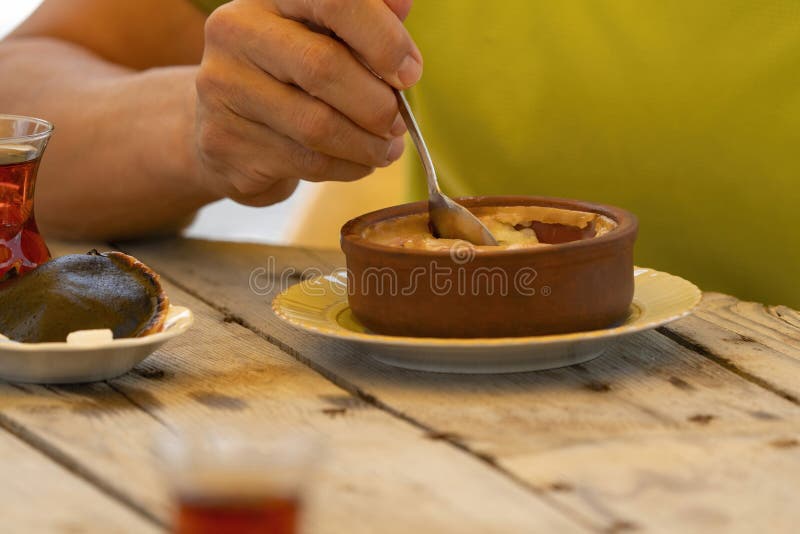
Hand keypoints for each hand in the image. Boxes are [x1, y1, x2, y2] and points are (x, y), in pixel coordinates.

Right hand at [193, 0, 420, 205]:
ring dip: (367, 144)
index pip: (334, 1)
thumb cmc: (290, 73)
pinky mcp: (226, 143)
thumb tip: (402, 5)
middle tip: (398, 123)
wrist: (226, 126)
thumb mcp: (323, 35)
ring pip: (316, 125)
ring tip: (387, 148)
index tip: (410, 72)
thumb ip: (364, 17)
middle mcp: (235, 34)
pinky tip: (359, 162)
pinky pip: (306, 161)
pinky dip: (347, 167)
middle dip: (376, 103)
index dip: (383, 39)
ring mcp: (224, 90)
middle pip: (323, 67)